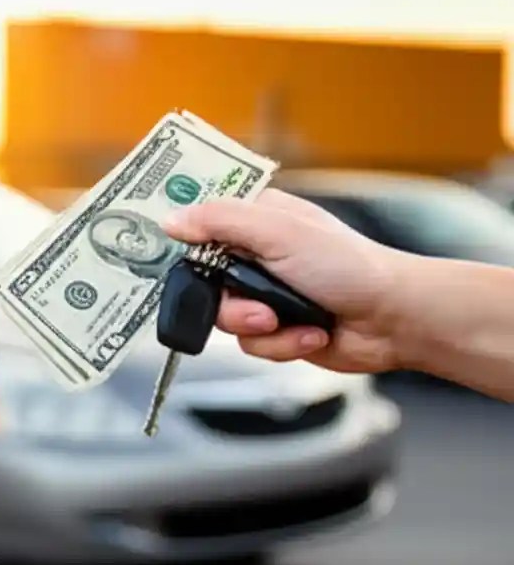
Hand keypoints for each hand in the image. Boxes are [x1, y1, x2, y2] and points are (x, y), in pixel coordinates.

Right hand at [162, 189, 407, 372]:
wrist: (393, 319)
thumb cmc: (350, 266)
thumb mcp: (279, 232)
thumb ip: (220, 222)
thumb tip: (171, 220)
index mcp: (257, 220)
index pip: (201, 226)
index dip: (186, 244)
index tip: (178, 261)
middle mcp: (257, 256)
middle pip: (204, 284)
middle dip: (229, 304)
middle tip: (257, 306)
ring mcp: (266, 294)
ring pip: (225, 320)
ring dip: (258, 327)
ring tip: (286, 321)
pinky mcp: (278, 329)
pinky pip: (252, 344)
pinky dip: (281, 344)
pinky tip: (309, 333)